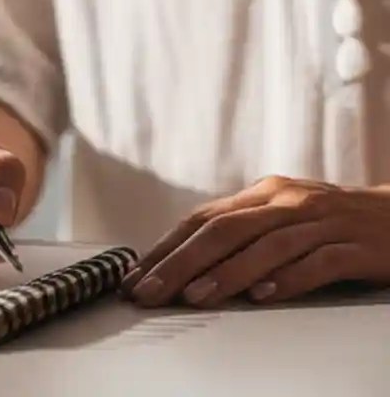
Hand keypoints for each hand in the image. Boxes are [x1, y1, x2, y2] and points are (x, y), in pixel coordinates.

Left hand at [122, 175, 389, 307]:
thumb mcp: (282, 217)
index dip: (165, 247)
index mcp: (265, 194)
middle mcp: (289, 203)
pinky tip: (263, 296)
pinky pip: (318, 262)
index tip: (134, 275)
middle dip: (179, 263)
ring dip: (225, 273)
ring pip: (266, 246)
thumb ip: (240, 232)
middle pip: (224, 230)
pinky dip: (288, 279)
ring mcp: (324, 223)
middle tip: (149, 291)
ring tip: (194, 296)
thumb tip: (180, 260)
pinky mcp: (357, 247)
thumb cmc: (332, 223)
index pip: (203, 219)